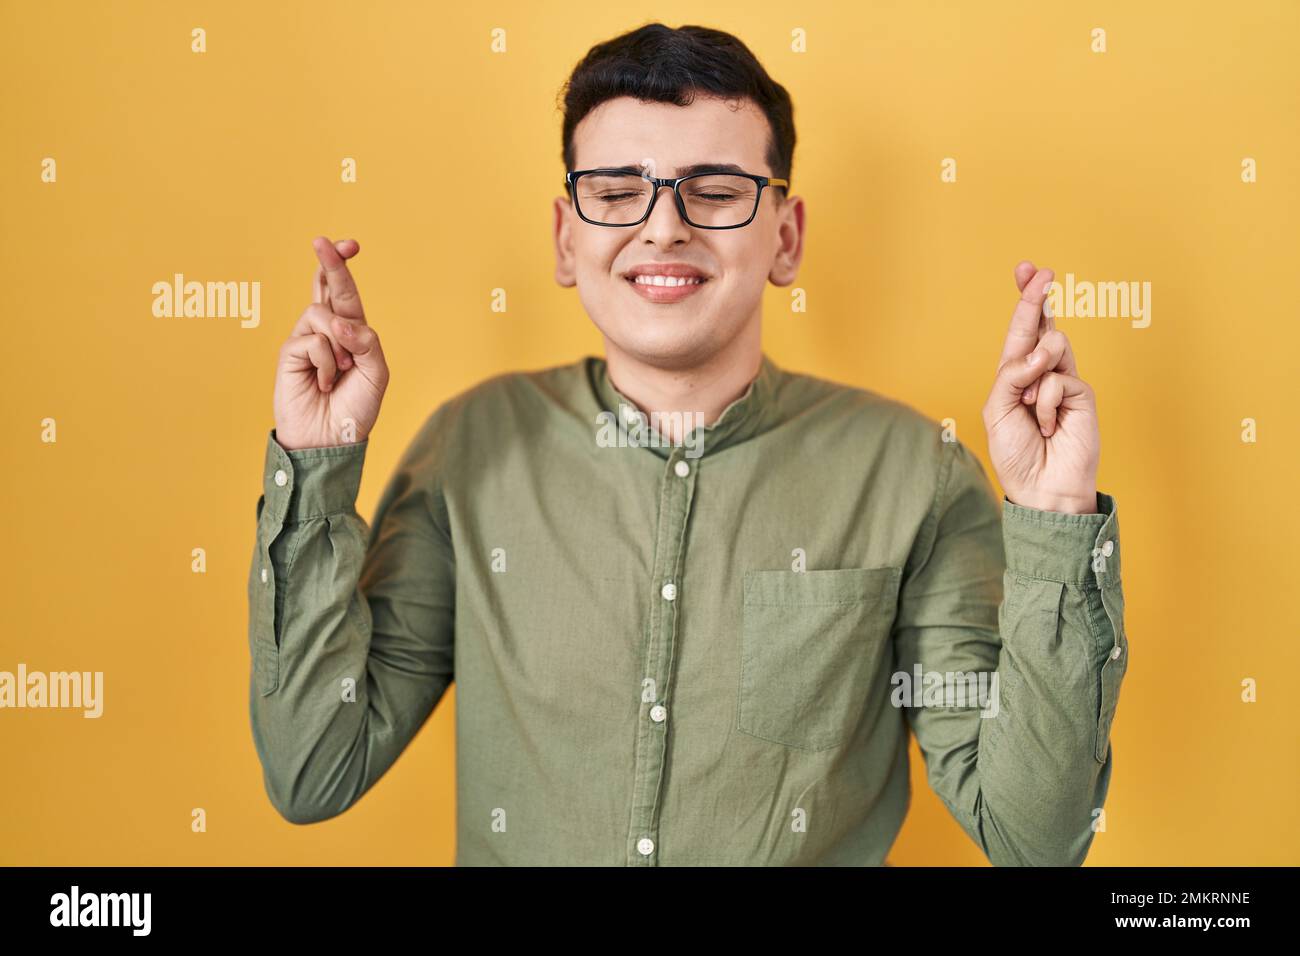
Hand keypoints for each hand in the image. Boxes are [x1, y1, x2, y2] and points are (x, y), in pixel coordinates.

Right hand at [272, 237, 389, 450]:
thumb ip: (367, 342)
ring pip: (323, 316)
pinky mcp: (290, 353)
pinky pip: (314, 341)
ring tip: (341, 372)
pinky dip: (326, 364)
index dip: (343, 267)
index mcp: (351, 332)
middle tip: (322, 241)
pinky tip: (324, 384)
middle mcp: (327, 331)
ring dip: (339, 344)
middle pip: (326, 288)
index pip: (345, 293)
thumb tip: (341, 321)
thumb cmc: (355, 409)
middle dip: (330, 263)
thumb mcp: (376, 374)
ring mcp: (306, 339)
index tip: (350, 244)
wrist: (331, 439)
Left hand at [982, 261, 1099, 514]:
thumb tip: (1041, 350)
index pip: (1022, 331)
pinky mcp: (1082, 394)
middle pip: (1042, 325)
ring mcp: (1064, 380)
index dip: (1026, 300)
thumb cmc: (1016, 453)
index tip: (1027, 269)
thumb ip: (1011, 375)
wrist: (1042, 488)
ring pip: (1052, 346)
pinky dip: (1046, 403)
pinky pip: (1058, 379)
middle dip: (1037, 297)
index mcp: (1016, 374)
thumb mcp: (997, 410)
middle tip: (1040, 272)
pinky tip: (1051, 425)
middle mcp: (1041, 372)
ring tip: (1032, 408)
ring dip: (1033, 373)